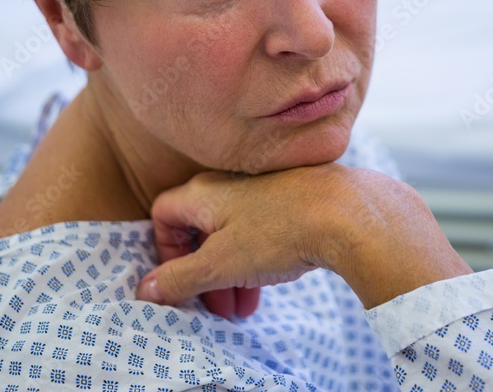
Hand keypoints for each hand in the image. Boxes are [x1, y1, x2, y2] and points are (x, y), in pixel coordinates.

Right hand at [135, 163, 471, 315]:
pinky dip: (256, 260)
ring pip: (232, 234)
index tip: (178, 281)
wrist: (348, 214)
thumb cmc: (280, 232)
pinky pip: (260, 231)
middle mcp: (229, 184)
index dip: (164, 250)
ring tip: (243, 308)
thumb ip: (180, 278)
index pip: (163, 213)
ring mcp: (262, 189)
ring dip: (230, 273)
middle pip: (199, 230)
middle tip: (214, 308)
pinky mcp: (290, 199)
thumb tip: (144, 289)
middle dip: (201, 273)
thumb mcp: (221, 264)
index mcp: (203, 192)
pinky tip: (270, 283)